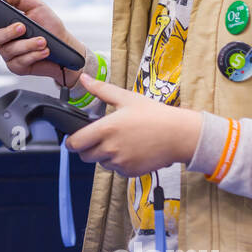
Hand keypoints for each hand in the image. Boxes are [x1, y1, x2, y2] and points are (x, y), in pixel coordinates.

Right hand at [0, 0, 85, 86]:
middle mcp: (4, 40)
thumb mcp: (37, 6)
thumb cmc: (51, 27)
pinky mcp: (17, 67)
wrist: (66, 48)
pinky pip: (18, 62)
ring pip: (8, 50)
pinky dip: (33, 55)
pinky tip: (44, 51)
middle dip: (8, 32)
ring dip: (27, 45)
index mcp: (4, 24)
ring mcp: (9, 54)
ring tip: (43, 41)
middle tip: (23, 28)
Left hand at [65, 76, 203, 176]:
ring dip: (105, 155)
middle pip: (85, 156)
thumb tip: (84, 79)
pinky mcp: (130, 172)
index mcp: (105, 129)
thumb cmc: (154, 115)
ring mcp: (120, 162)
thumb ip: (101, 90)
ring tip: (121, 141)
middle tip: (99, 138)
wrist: (179, 135)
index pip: (75, 144)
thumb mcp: (126, 98)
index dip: (72, 141)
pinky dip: (119, 163)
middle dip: (88, 148)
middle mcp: (110, 149)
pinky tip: (131, 150)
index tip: (76, 138)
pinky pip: (116, 170)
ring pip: (101, 163)